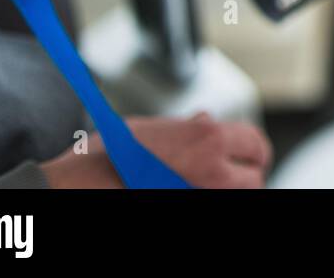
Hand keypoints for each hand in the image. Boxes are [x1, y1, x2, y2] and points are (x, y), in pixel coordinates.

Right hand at [40, 113, 271, 187]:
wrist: (77, 189)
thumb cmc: (105, 159)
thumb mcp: (148, 128)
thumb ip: (185, 128)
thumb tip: (205, 121)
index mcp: (207, 138)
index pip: (256, 144)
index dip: (253, 151)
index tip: (250, 156)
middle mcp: (212, 170)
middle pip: (254, 179)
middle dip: (244, 177)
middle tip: (231, 177)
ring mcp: (202, 196)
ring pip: (240, 198)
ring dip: (230, 192)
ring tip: (207, 185)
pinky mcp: (191, 212)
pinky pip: (216, 205)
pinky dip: (211, 199)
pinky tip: (190, 192)